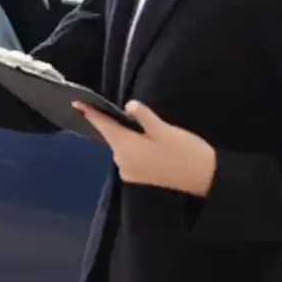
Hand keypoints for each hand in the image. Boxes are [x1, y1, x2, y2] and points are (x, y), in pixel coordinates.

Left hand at [74, 100, 216, 196]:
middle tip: (114, 109)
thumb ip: (144, 117)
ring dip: (124, 136)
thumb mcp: (165, 130)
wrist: (205, 179)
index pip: (103, 126)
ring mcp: (129, 172)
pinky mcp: (138, 177)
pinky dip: (131, 147)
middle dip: (112, 124)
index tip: (76, 102)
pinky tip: (142, 140)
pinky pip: (128, 157)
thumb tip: (129, 105)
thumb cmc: (185, 151)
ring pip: (120, 147)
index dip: (90, 113)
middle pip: (112, 137)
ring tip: (135, 125)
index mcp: (126, 147)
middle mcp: (122, 161)